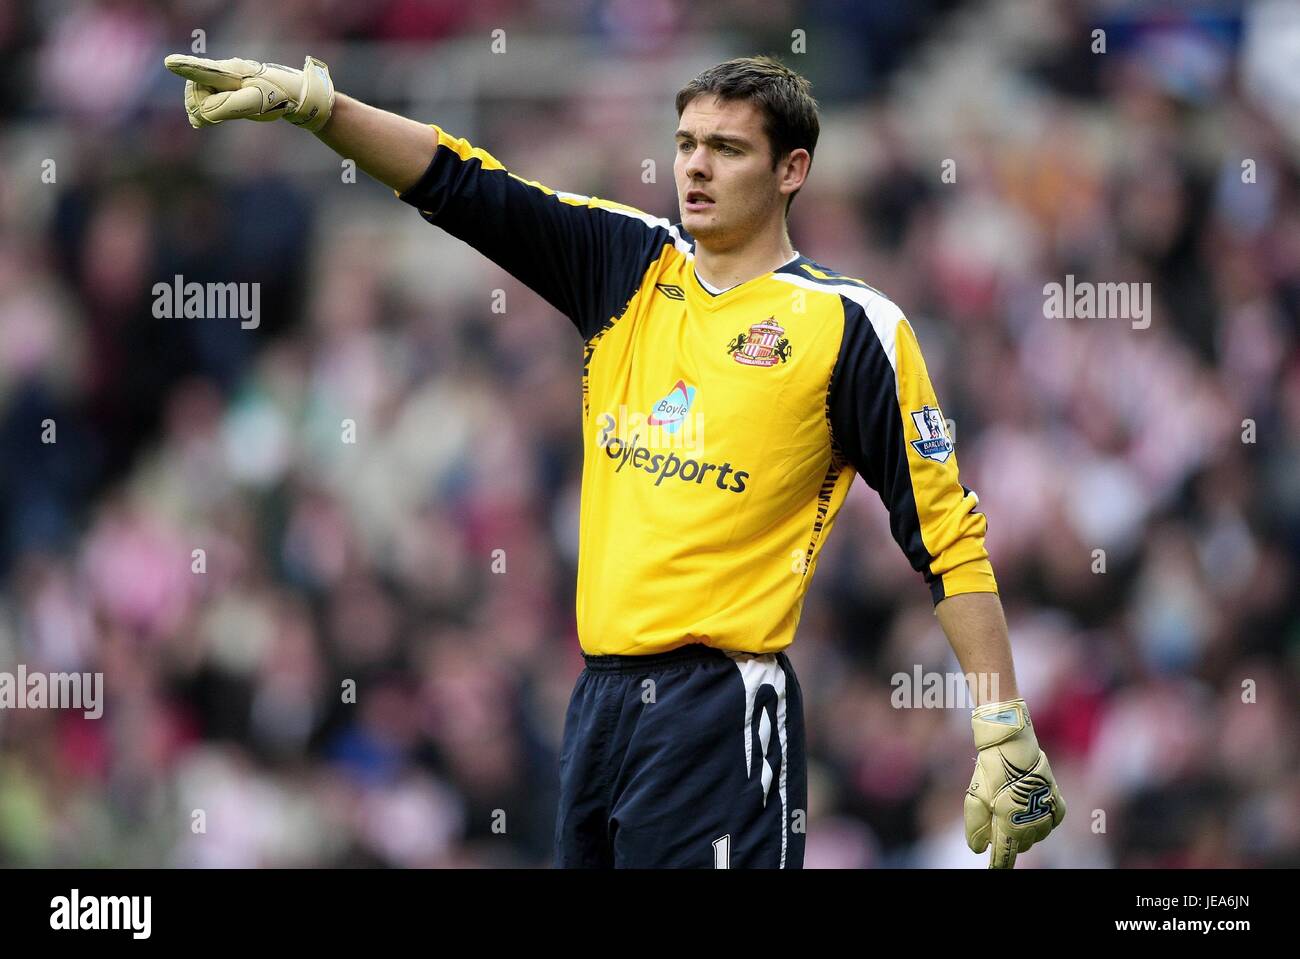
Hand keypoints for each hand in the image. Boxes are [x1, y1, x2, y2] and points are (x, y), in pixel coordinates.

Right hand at [163, 54, 334, 131]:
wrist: (291, 93)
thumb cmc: (275, 96)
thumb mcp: (254, 103)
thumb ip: (225, 108)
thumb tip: (198, 118)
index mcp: (230, 72)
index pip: (204, 70)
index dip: (187, 67)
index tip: (170, 63)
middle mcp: (221, 71)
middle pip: (195, 90)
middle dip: (200, 105)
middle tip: (221, 114)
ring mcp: (220, 78)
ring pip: (198, 97)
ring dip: (204, 108)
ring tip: (224, 113)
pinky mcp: (222, 87)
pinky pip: (202, 100)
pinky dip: (202, 111)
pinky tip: (201, 121)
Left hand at [964, 698, 1065, 867]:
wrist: (1015, 746)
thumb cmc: (992, 771)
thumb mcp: (975, 798)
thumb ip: (975, 827)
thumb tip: (979, 849)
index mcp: (1010, 826)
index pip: (1005, 855)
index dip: (999, 864)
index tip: (994, 868)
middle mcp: (1032, 825)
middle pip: (1020, 845)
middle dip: (1008, 839)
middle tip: (997, 822)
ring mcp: (1047, 815)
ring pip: (1036, 836)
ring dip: (1024, 830)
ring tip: (1012, 810)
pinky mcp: (1057, 803)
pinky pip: (1050, 823)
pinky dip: (1041, 821)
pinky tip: (1031, 810)